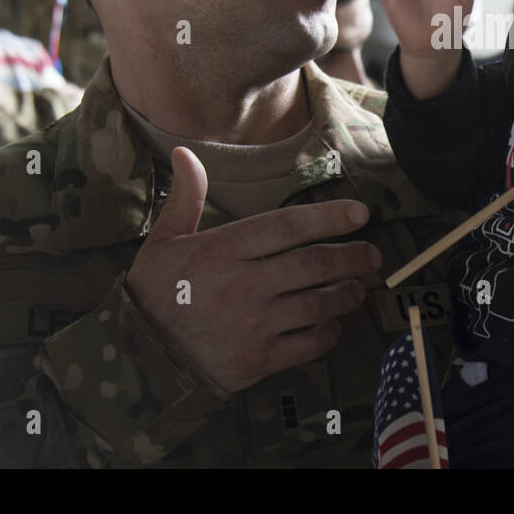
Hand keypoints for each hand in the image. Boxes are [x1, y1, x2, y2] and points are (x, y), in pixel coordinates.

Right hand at [125, 147, 380, 392]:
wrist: (139, 360)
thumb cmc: (154, 294)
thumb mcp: (163, 241)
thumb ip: (186, 198)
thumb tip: (185, 153)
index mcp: (223, 251)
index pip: (288, 226)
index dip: (329, 217)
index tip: (361, 213)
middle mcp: (244, 285)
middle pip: (314, 265)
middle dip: (352, 257)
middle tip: (374, 255)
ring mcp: (254, 325)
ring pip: (318, 304)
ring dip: (347, 294)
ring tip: (359, 288)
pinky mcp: (260, 360)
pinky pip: (309, 344)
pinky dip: (330, 333)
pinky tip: (335, 323)